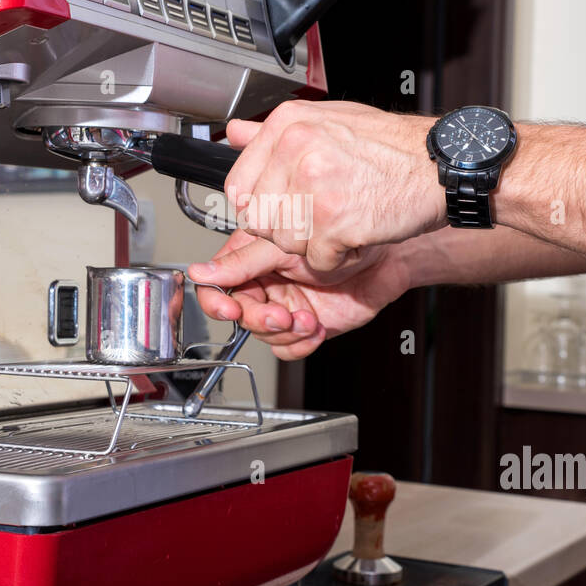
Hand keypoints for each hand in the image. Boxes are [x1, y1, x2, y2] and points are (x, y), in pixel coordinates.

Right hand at [188, 230, 413, 359]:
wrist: (385, 258)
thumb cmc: (341, 236)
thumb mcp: (284, 246)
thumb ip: (241, 262)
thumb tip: (200, 271)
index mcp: (250, 260)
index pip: (216, 285)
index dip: (217, 302)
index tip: (230, 309)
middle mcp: (264, 284)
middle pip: (239, 316)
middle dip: (260, 320)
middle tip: (280, 315)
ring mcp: (283, 306)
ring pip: (263, 336)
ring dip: (285, 332)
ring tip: (307, 318)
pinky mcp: (303, 327)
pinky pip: (286, 349)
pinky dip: (300, 343)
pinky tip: (316, 326)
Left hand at [224, 100, 444, 271]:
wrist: (440, 164)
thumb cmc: (391, 147)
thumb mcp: (329, 121)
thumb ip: (276, 133)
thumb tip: (234, 134)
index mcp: (287, 125)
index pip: (238, 186)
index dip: (259, 207)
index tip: (282, 208)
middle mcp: (295, 150)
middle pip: (259, 220)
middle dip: (287, 230)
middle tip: (321, 218)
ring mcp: (314, 186)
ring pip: (285, 244)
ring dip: (314, 246)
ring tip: (343, 223)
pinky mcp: (334, 222)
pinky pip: (317, 261)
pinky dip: (338, 260)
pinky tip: (357, 236)